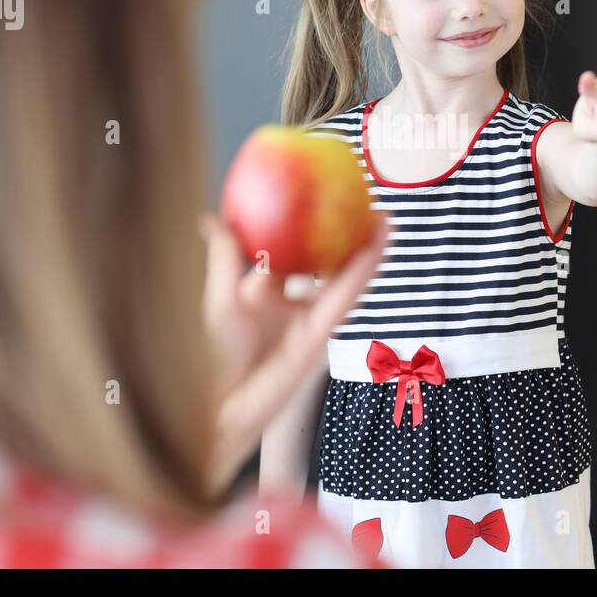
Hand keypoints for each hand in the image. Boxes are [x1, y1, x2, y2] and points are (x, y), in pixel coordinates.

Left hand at [199, 211, 388, 494]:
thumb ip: (224, 257)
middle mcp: (291, 303)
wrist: (221, 402)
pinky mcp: (322, 335)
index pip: (289, 252)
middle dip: (347, 235)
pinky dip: (361, 273)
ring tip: (385, 219)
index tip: (318, 195)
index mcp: (265, 291)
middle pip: (327, 262)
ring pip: (345, 280)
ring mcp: (309, 319)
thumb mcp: (218, 297)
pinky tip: (375, 248)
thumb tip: (212, 217)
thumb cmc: (211, 353)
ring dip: (368, 251)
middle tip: (363, 201)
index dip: (304, 225)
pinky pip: (344, 299)